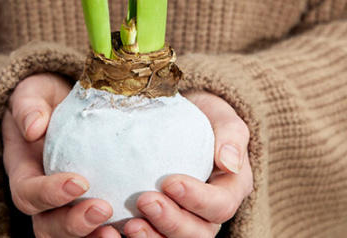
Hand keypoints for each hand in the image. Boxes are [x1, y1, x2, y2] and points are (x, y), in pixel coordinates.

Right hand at [2, 73, 119, 237]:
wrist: (64, 107)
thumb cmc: (47, 100)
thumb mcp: (34, 92)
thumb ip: (29, 105)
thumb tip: (34, 127)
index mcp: (25, 172)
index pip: (27, 194)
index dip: (49, 194)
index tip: (79, 182)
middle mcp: (41, 200)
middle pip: (47, 227)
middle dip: (73, 224)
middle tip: (103, 209)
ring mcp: (64, 209)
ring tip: (117, 232)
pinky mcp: (89, 210)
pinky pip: (98, 230)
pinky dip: (114, 233)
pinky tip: (138, 227)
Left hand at [123, 91, 252, 237]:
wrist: (185, 120)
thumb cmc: (207, 119)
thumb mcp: (223, 119)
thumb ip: (231, 136)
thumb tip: (229, 162)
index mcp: (230, 191)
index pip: (220, 205)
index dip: (197, 199)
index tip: (170, 182)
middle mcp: (209, 214)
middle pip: (198, 233)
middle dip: (171, 222)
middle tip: (145, 201)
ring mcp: (185, 220)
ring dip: (153, 237)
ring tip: (131, 224)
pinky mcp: (160, 222)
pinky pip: (153, 236)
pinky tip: (115, 230)